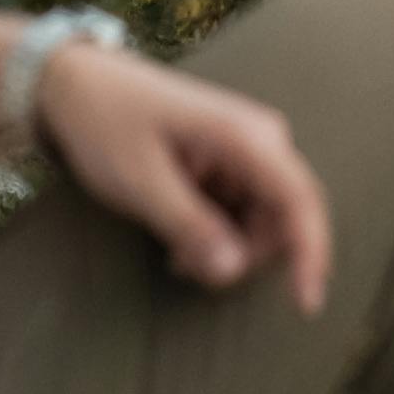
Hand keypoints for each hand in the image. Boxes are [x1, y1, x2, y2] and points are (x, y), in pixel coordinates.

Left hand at [38, 43, 334, 317]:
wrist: (81, 88)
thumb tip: (236, 270)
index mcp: (242, 134)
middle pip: (281, 220)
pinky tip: (178, 238)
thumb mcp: (140, 180)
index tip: (307, 305)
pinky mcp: (230, 163)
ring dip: (226, 250)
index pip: (299, 197)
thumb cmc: (108, 125)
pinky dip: (217, 238)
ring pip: (263, 223)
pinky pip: (243, 215)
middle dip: (242, 255)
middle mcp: (257, 138)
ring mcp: (246, 150)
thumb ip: (189, 224)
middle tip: (182, 266)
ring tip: (173, 252)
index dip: (312, 252)